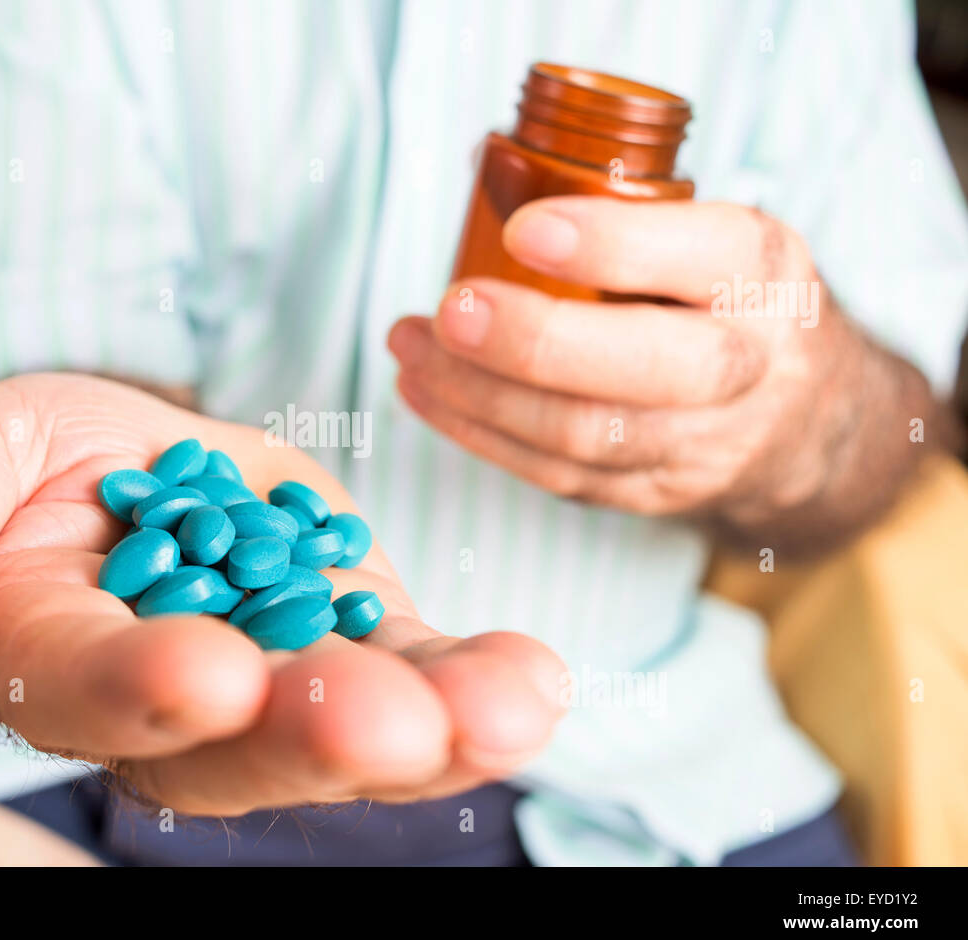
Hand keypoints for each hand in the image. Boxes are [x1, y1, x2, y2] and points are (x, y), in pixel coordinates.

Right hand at [0, 373, 563, 814]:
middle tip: (387, 722)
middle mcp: (172, 704)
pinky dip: (476, 686)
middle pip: (237, 744)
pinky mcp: (357, 642)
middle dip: (314, 733)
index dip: (143, 691)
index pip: (88, 693)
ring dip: (430, 728)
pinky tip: (531, 680)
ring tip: (503, 707)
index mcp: (54, 663)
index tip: (206, 673)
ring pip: (349, 727)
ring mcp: (277, 681)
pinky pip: (420, 678)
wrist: (143, 453)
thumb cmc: (42, 458)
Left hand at [390, 197, 937, 547]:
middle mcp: (745, 363)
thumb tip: (489, 169)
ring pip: (585, 434)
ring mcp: (701, 442)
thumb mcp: (712, 236)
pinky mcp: (654, 494)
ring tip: (410, 347)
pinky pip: (558, 475)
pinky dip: (481, 434)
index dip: (610, 245)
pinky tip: (428, 392)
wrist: (806, 419)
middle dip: (533, 342)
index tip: (522, 229)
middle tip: (450, 312)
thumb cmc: (729, 302)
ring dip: (480, 394)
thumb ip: (624, 210)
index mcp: (759, 272)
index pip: (703, 257)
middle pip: (645, 367)